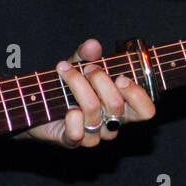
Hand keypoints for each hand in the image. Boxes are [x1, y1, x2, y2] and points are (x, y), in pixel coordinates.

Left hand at [26, 39, 156, 147]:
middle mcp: (110, 123)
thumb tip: (93, 45)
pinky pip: (77, 133)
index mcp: (122, 106)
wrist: (39, 102)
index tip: (121, 78)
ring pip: (94, 113)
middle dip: (100, 81)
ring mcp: (92, 134)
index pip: (146, 111)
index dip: (137, 96)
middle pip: (117, 107)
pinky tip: (67, 108)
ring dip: (79, 87)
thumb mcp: (78, 64)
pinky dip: (72, 118)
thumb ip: (87, 55)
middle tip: (87, 68)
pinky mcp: (71, 140)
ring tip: (66, 71)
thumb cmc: (67, 84)